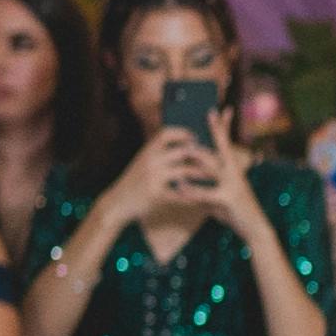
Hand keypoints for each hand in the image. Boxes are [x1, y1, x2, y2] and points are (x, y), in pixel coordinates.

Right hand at [93, 127, 222, 234]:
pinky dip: (193, 195)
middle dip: (202, 154)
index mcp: (147, 150)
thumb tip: (180, 143)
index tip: (197, 136)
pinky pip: (180, 193)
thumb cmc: (134, 181)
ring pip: (185, 171)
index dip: (184, 133)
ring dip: (202, 173)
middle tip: (217, 157)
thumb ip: (158, 153)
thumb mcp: (142, 162)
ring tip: (216, 176)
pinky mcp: (155, 194)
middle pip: (182, 151)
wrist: (117, 202)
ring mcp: (153, 177)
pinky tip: (204, 197)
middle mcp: (150, 160)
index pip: (167, 133)